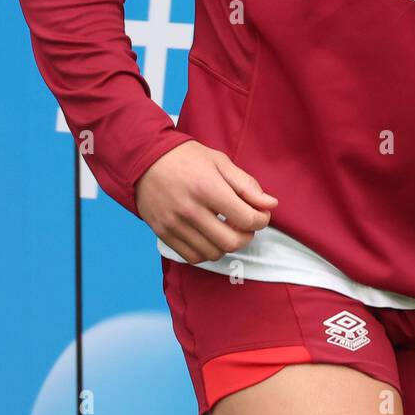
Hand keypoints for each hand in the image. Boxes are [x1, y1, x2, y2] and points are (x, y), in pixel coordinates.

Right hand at [135, 139, 278, 263]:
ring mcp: (175, 224)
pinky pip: (193, 257)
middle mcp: (190, 210)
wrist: (144, 159)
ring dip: (227, 245)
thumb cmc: (186, 157)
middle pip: (232, 242)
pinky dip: (207, 252)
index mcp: (207, 187)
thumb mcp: (219, 161)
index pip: (246, 218)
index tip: (261, 214)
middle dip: (247, 235)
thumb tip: (270, 204)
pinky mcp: (163, 234)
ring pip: (213, 253)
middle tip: (246, 224)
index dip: (261, 220)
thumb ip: (246, 184)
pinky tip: (210, 237)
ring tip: (227, 229)